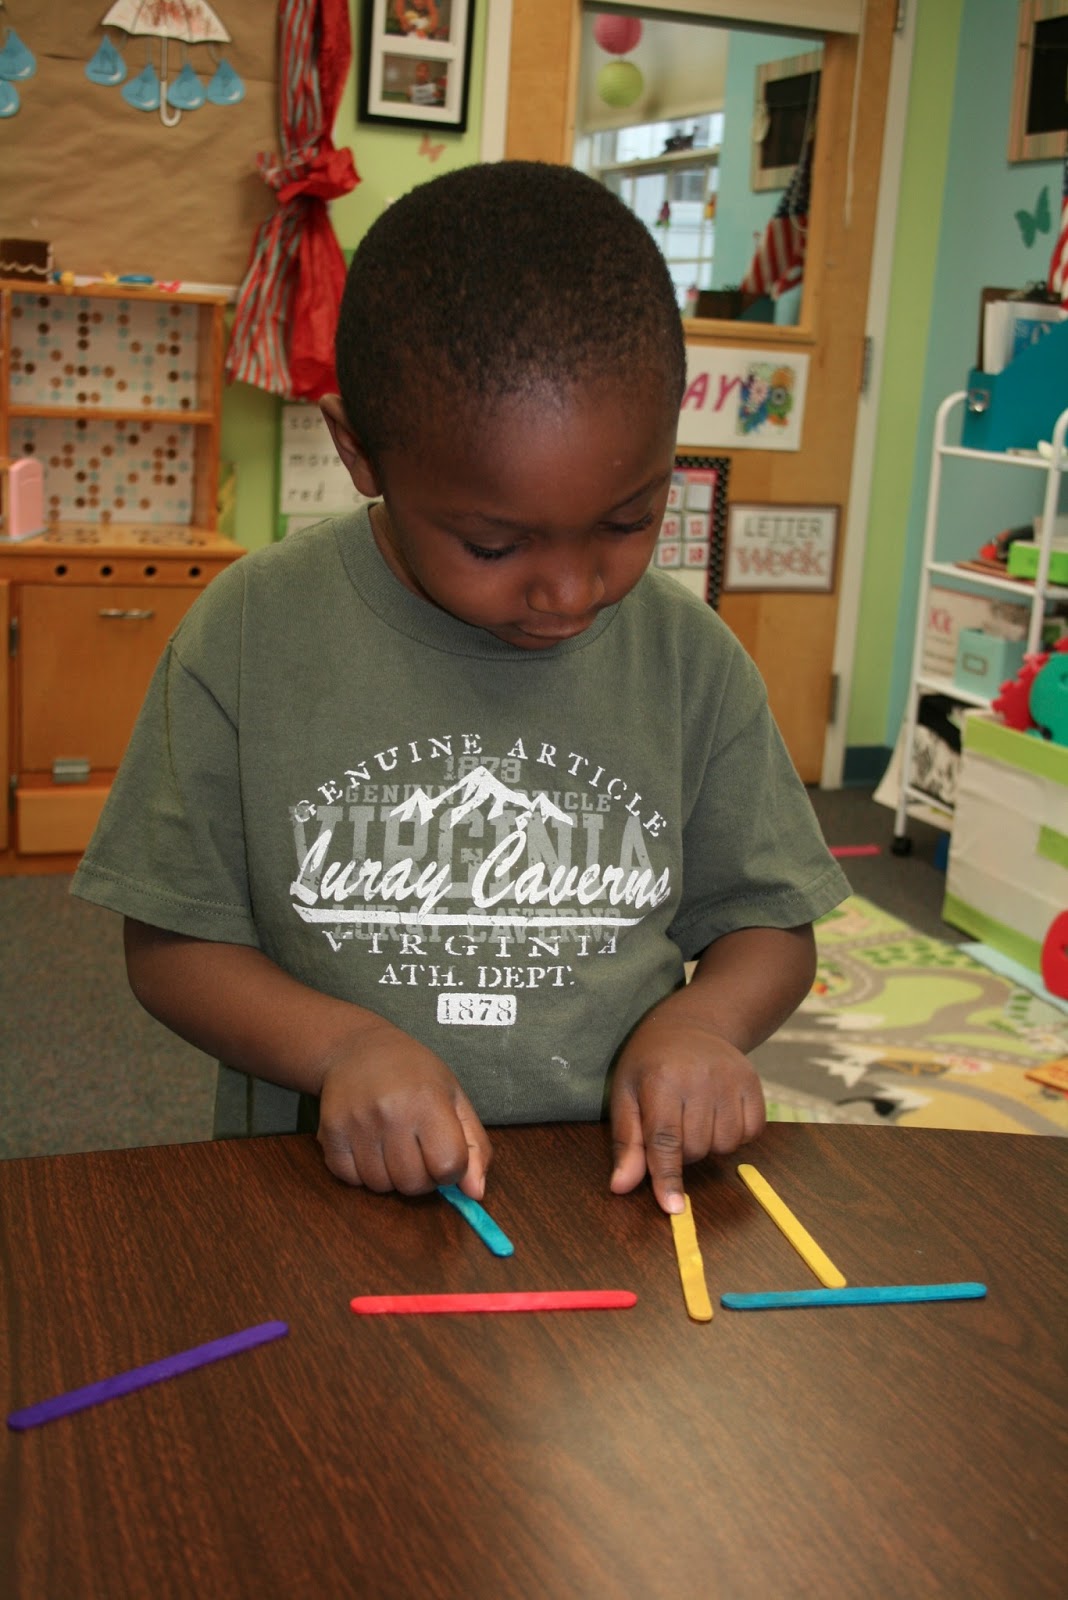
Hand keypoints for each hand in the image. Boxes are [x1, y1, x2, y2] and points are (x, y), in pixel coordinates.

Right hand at [316, 1021, 492, 1199]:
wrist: (358, 1048)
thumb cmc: (414, 1073)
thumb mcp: (454, 1097)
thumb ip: (474, 1146)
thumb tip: (476, 1194)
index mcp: (429, 1102)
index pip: (448, 1166)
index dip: (451, 1170)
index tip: (445, 1154)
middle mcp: (392, 1113)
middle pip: (413, 1183)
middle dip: (421, 1177)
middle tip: (417, 1151)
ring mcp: (357, 1123)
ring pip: (380, 1186)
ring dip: (390, 1176)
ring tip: (392, 1145)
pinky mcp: (330, 1132)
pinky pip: (350, 1179)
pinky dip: (361, 1172)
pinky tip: (368, 1146)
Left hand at [609, 1012, 765, 1214]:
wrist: (691, 1025)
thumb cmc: (649, 1064)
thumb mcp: (625, 1095)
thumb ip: (626, 1142)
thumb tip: (621, 1187)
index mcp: (661, 1080)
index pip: (665, 1140)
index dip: (668, 1176)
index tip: (673, 1208)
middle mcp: (700, 1078)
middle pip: (696, 1148)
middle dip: (682, 1152)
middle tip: (673, 1125)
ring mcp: (731, 1079)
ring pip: (725, 1145)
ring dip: (709, 1144)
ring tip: (695, 1117)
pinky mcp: (754, 1083)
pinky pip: (751, 1133)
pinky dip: (735, 1135)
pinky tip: (719, 1114)